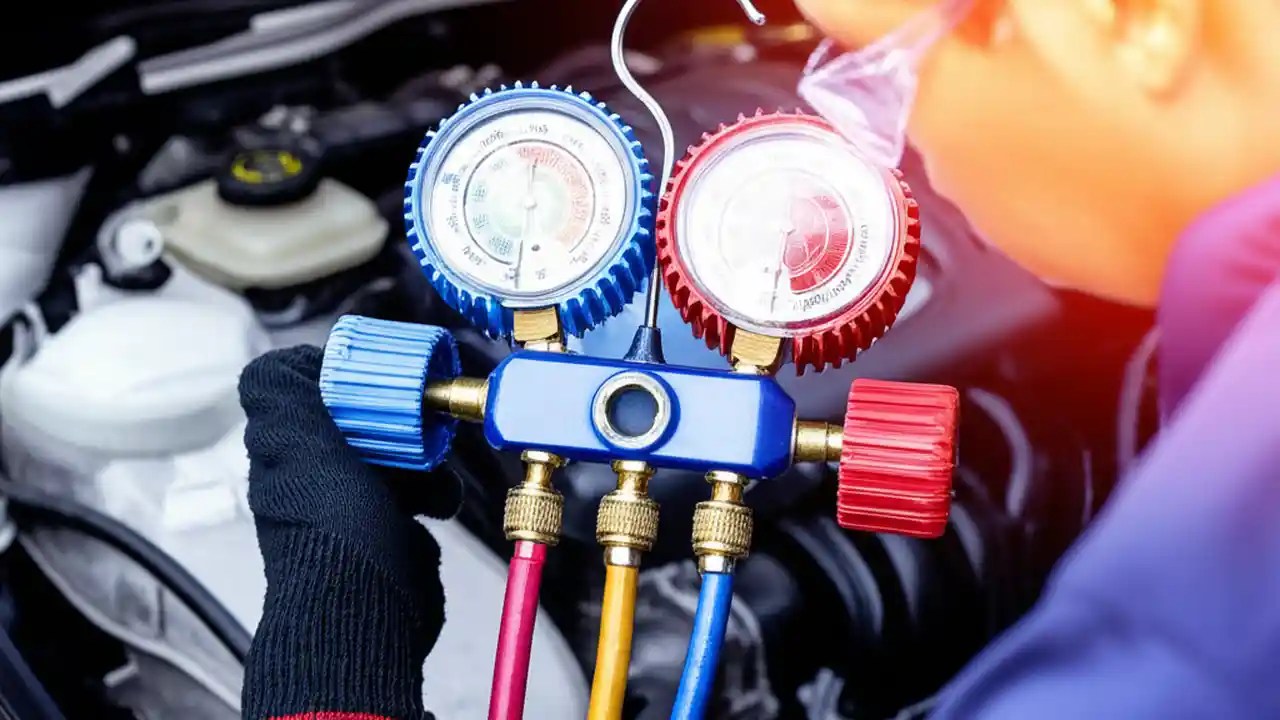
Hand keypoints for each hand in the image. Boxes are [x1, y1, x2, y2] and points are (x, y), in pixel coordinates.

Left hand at [238, 345, 460, 719]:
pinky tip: (437, 504)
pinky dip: (435, 490)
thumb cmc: (334, 536)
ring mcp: (353, 504)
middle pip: (366, 417)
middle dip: (400, 418)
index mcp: (288, 450)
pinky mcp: (390, 528)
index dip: (350, 377)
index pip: (315, 389)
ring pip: (399, 452)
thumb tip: (273, 359)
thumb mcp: (300, 447)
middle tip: (420, 422)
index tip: (384, 377)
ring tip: (431, 477)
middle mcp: (316, 475)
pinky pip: (419, 489)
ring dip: (424, 457)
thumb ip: (281, 397)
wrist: (370, 613)